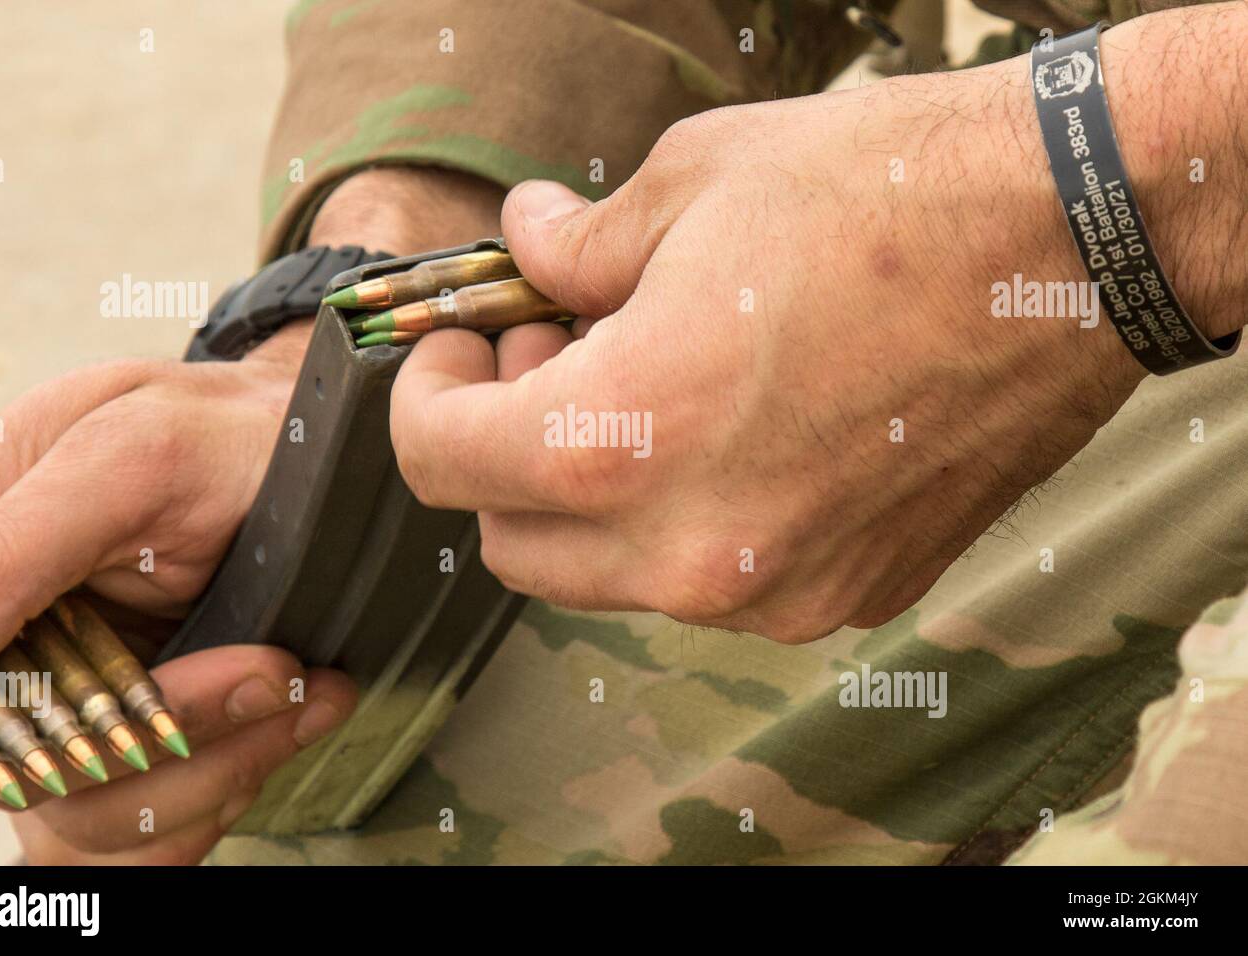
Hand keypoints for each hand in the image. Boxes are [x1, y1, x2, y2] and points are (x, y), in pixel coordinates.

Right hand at [0, 165, 503, 860]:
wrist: (323, 456)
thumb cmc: (221, 433)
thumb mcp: (121, 456)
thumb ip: (9, 546)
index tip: (111, 705)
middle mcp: (6, 648)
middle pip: (19, 771)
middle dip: (159, 734)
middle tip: (266, 669)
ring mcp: (76, 706)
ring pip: (95, 817)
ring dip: (214, 768)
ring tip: (297, 686)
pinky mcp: (149, 743)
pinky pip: (158, 832)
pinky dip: (229, 789)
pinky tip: (288, 718)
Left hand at [389, 8, 1247, 642]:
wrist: (1073, 243)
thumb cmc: (889, 195)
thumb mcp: (692, 183)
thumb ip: (574, 246)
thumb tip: (522, 250)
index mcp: (632, 437)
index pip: (444, 463)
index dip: (425, 396)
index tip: (459, 347)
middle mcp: (696, 546)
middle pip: (515, 544)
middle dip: (503, 453)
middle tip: (554, 356)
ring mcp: (779, 589)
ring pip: (610, 576)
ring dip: (594, 495)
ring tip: (656, 383)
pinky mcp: (848, 594)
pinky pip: (715, 580)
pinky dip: (690, 518)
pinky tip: (741, 427)